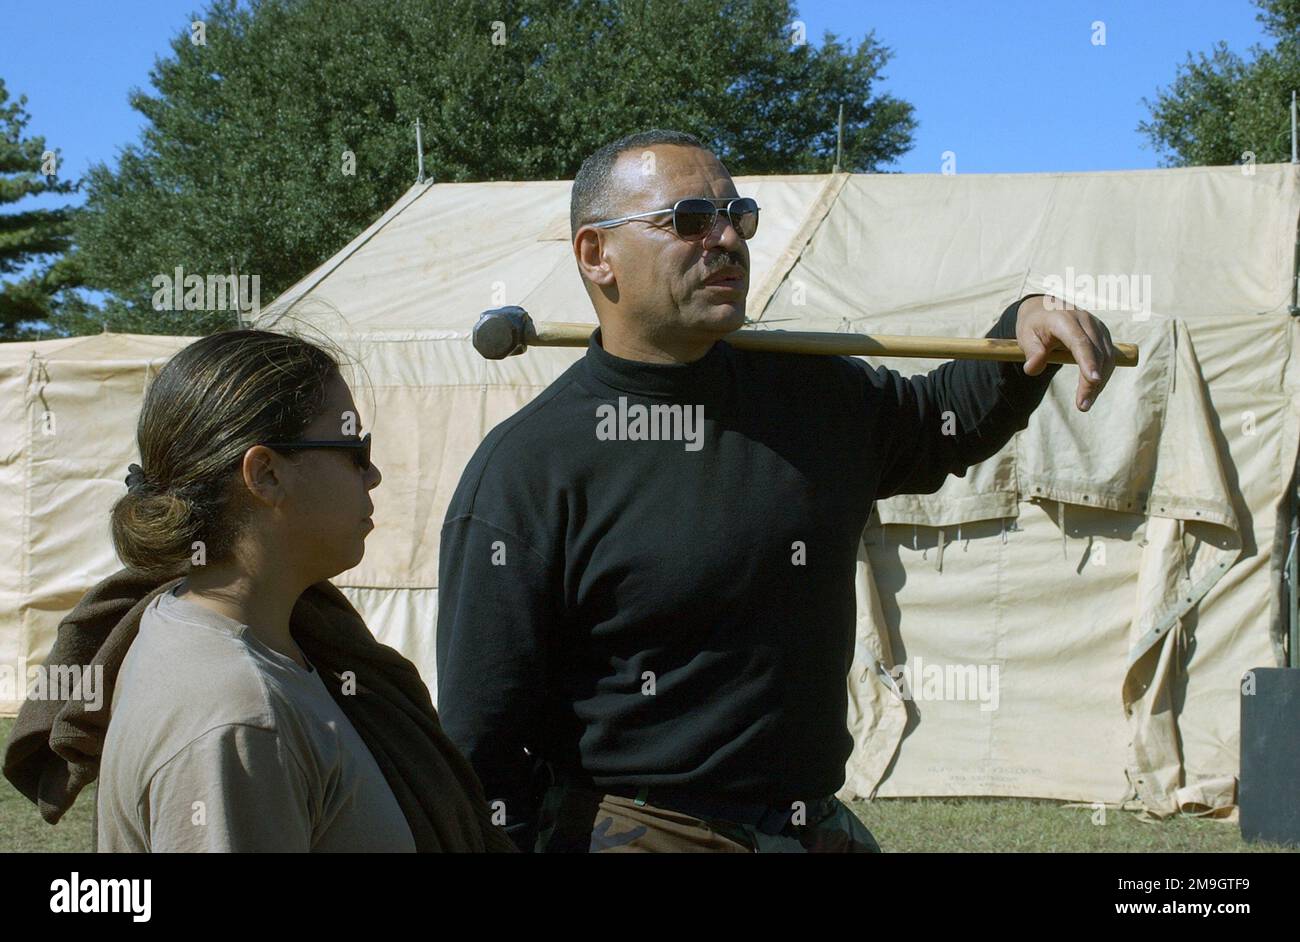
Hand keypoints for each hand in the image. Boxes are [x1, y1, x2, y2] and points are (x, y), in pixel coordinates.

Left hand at [1014, 295, 1116, 411]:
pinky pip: (1108, 357)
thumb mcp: (1024, 336)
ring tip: (1085, 403)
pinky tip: (1092, 391)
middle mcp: (1085, 320)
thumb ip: (1030, 352)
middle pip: (1096, 353)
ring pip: (1107, 357)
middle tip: (1082, 406)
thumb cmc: (1034, 325)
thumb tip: (1033, 368)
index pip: (1079, 342)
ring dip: (1099, 382)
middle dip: (1092, 382)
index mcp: (1063, 319)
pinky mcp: (1103, 335)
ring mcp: (1097, 327)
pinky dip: (1102, 375)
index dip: (1088, 361)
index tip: (1094, 381)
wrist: (1046, 309)